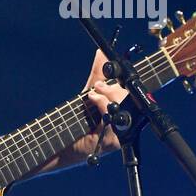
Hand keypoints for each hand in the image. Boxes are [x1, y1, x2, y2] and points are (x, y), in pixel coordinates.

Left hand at [67, 50, 129, 164]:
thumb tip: (101, 52)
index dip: (125, 83)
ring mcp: (122, 134)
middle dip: (113, 89)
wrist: (62, 143)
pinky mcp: (114, 141)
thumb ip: (98, 74)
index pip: (134, 94)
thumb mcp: (89, 93)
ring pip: (122, 105)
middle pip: (131, 98)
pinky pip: (112, 115)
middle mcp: (128, 124)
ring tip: (94, 95)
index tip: (109, 78)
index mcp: (126, 112)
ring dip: (107, 96)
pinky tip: (93, 101)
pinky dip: (101, 104)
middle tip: (98, 87)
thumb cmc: (77, 121)